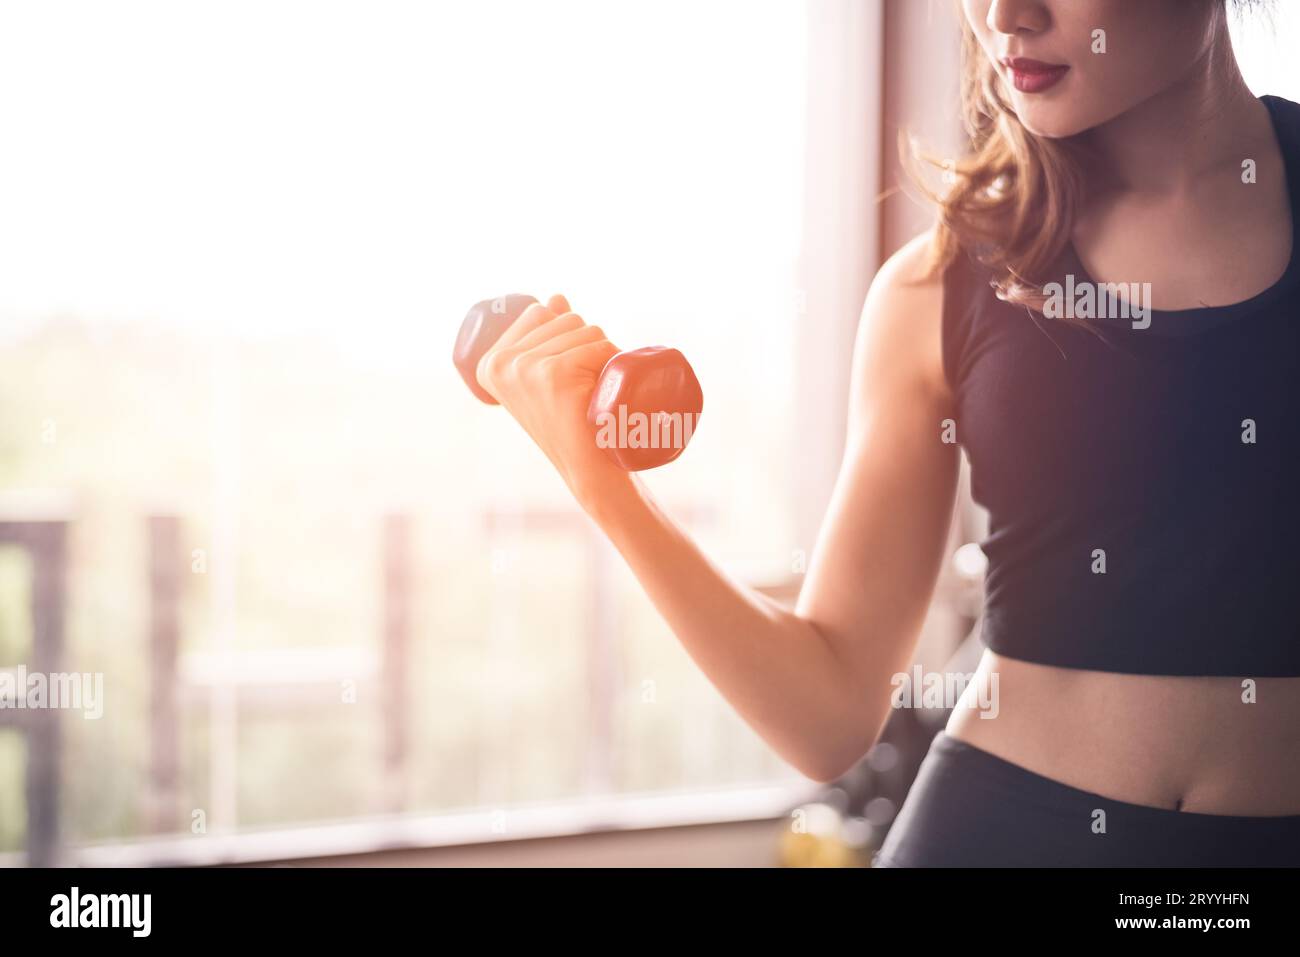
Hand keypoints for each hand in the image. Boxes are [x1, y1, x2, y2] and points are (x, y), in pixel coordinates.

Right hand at [476, 294, 630, 503]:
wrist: (589, 469)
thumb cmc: (574, 422)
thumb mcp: (550, 374)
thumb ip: (548, 334)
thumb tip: (556, 298)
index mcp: (489, 362)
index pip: (540, 311)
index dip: (566, 335)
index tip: (563, 378)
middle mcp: (500, 364)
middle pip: (565, 316)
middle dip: (587, 344)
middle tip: (582, 389)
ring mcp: (524, 368)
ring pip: (587, 329)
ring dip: (602, 356)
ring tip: (591, 393)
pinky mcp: (553, 374)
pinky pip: (600, 346)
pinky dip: (612, 364)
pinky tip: (600, 395)